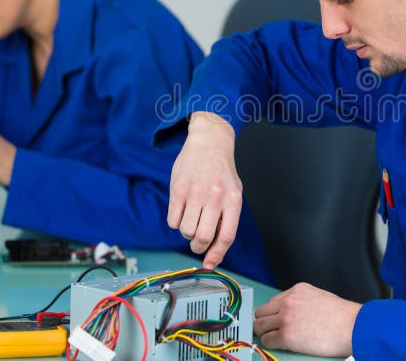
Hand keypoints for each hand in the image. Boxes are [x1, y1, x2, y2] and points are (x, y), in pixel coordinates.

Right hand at [167, 111, 242, 268]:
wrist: (208, 142)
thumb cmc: (221, 172)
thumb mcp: (233, 192)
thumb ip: (227, 218)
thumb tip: (215, 248)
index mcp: (233, 200)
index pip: (226, 236)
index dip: (217, 254)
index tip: (209, 264)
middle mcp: (215, 197)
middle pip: (203, 237)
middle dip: (198, 246)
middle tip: (197, 241)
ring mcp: (195, 192)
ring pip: (186, 230)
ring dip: (187, 232)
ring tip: (191, 219)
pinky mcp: (177, 189)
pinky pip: (172, 220)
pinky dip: (175, 223)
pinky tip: (182, 211)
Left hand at [254, 283, 360, 356]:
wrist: (351, 327)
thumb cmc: (342, 316)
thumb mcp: (319, 297)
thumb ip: (303, 301)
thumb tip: (293, 312)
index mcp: (297, 290)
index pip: (273, 301)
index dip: (274, 313)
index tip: (274, 319)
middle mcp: (289, 301)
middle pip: (261, 312)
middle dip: (264, 322)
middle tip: (269, 330)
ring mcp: (286, 318)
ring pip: (259, 325)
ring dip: (264, 333)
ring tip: (271, 338)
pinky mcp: (287, 336)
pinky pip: (267, 340)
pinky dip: (270, 343)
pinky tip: (277, 344)